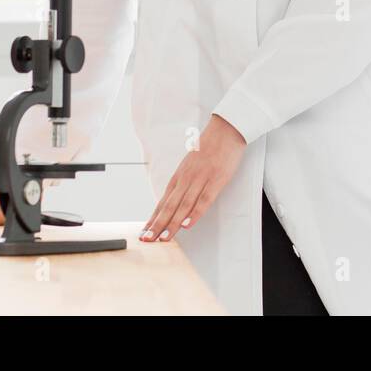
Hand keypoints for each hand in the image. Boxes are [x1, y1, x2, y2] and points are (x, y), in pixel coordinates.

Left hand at [140, 115, 245, 241]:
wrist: (225, 130)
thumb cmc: (208, 147)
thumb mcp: (190, 165)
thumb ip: (183, 182)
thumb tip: (175, 200)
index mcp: (179, 176)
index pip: (163, 201)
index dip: (153, 218)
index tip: (145, 231)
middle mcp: (186, 179)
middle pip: (169, 206)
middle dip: (157, 224)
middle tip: (148, 239)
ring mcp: (200, 179)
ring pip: (184, 206)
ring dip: (173, 223)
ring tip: (164, 237)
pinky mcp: (215, 180)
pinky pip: (204, 200)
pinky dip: (195, 213)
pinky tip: (188, 225)